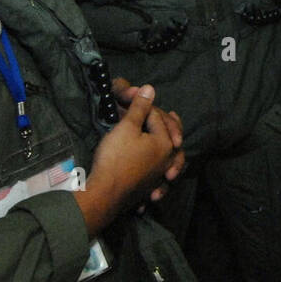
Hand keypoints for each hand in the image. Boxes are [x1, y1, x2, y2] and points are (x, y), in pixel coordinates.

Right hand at [76, 83, 185, 234]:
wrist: (105, 193)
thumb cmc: (115, 156)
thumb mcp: (126, 127)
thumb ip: (140, 108)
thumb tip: (150, 88)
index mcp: (166, 143)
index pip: (157, 119)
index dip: (145, 108)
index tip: (134, 101)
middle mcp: (168, 160)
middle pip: (172, 138)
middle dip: (172, 126)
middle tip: (173, 115)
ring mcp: (160, 176)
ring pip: (172, 160)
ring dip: (174, 150)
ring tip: (175, 144)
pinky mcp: (150, 189)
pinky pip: (162, 180)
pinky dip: (165, 175)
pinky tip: (164, 177)